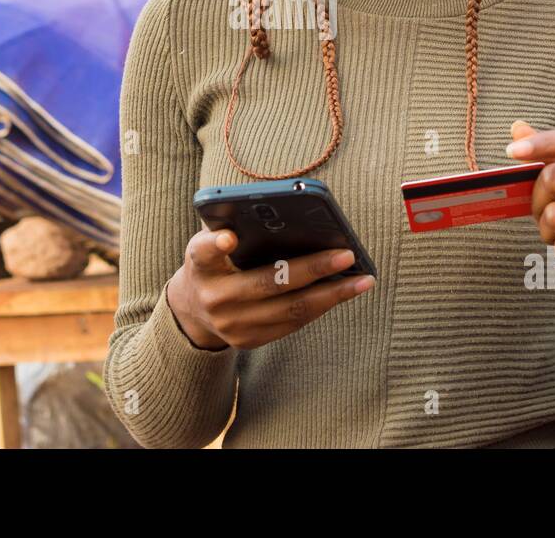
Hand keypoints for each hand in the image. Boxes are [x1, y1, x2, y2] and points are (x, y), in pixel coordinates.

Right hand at [166, 228, 375, 350]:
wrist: (192, 309)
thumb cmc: (215, 262)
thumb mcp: (212, 241)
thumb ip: (233, 228)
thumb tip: (286, 214)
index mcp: (200, 263)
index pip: (203, 251)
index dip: (216, 243)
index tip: (230, 238)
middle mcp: (214, 297)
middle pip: (268, 283)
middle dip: (313, 269)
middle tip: (347, 256)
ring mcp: (232, 324)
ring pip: (289, 310)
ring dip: (331, 295)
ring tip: (363, 280)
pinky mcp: (247, 341)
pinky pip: (292, 324)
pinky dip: (321, 306)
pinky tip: (343, 292)